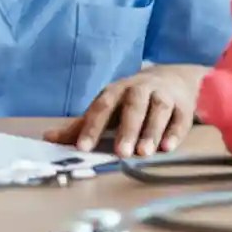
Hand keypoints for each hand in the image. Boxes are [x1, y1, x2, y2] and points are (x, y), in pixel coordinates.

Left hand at [43, 64, 203, 157]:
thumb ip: (80, 125)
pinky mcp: (183, 106)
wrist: (172, 78)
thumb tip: (48, 138)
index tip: (82, 147)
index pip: (102, 107)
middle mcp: (139, 89)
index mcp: (116, 91)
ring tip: (144, 153)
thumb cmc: (131, 100)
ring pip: (157, 111)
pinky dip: (174, 133)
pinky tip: (168, 148)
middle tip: (121, 153)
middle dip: (127, 129)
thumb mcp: (107, 108)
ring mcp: (162, 96)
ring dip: (151, 131)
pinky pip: (180, 118)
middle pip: (133, 106)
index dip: (92, 126)